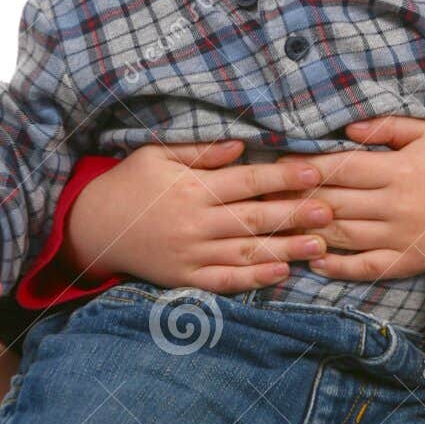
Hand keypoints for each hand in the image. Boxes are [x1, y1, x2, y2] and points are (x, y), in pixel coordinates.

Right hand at [63, 141, 335, 293]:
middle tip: (331, 210)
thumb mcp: (156, 155)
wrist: (93, 227)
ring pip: (246, 251)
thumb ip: (200, 151)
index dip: (282, 178)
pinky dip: (254, 278)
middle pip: (254, 217)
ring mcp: (191, 253)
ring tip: (320, 245)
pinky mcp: (186, 278)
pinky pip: (225, 280)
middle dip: (295, 214)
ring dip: (285, 248)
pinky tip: (281, 274)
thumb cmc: (130, 184)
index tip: (314, 173)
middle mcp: (195, 222)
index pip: (247, 181)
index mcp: (192, 188)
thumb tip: (240, 144)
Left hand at [280, 116, 424, 282]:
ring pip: (342, 235)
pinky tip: (313, 261)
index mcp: (398, 171)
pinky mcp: (404, 262)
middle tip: (265, 197)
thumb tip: (346, 128)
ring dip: (307, 232)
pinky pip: (365, 267)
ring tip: (278, 227)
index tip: (279, 167)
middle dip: (296, 199)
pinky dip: (337, 267)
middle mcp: (395, 206)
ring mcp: (398, 237)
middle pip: (335, 202)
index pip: (341, 168)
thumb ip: (388, 126)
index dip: (306, 168)